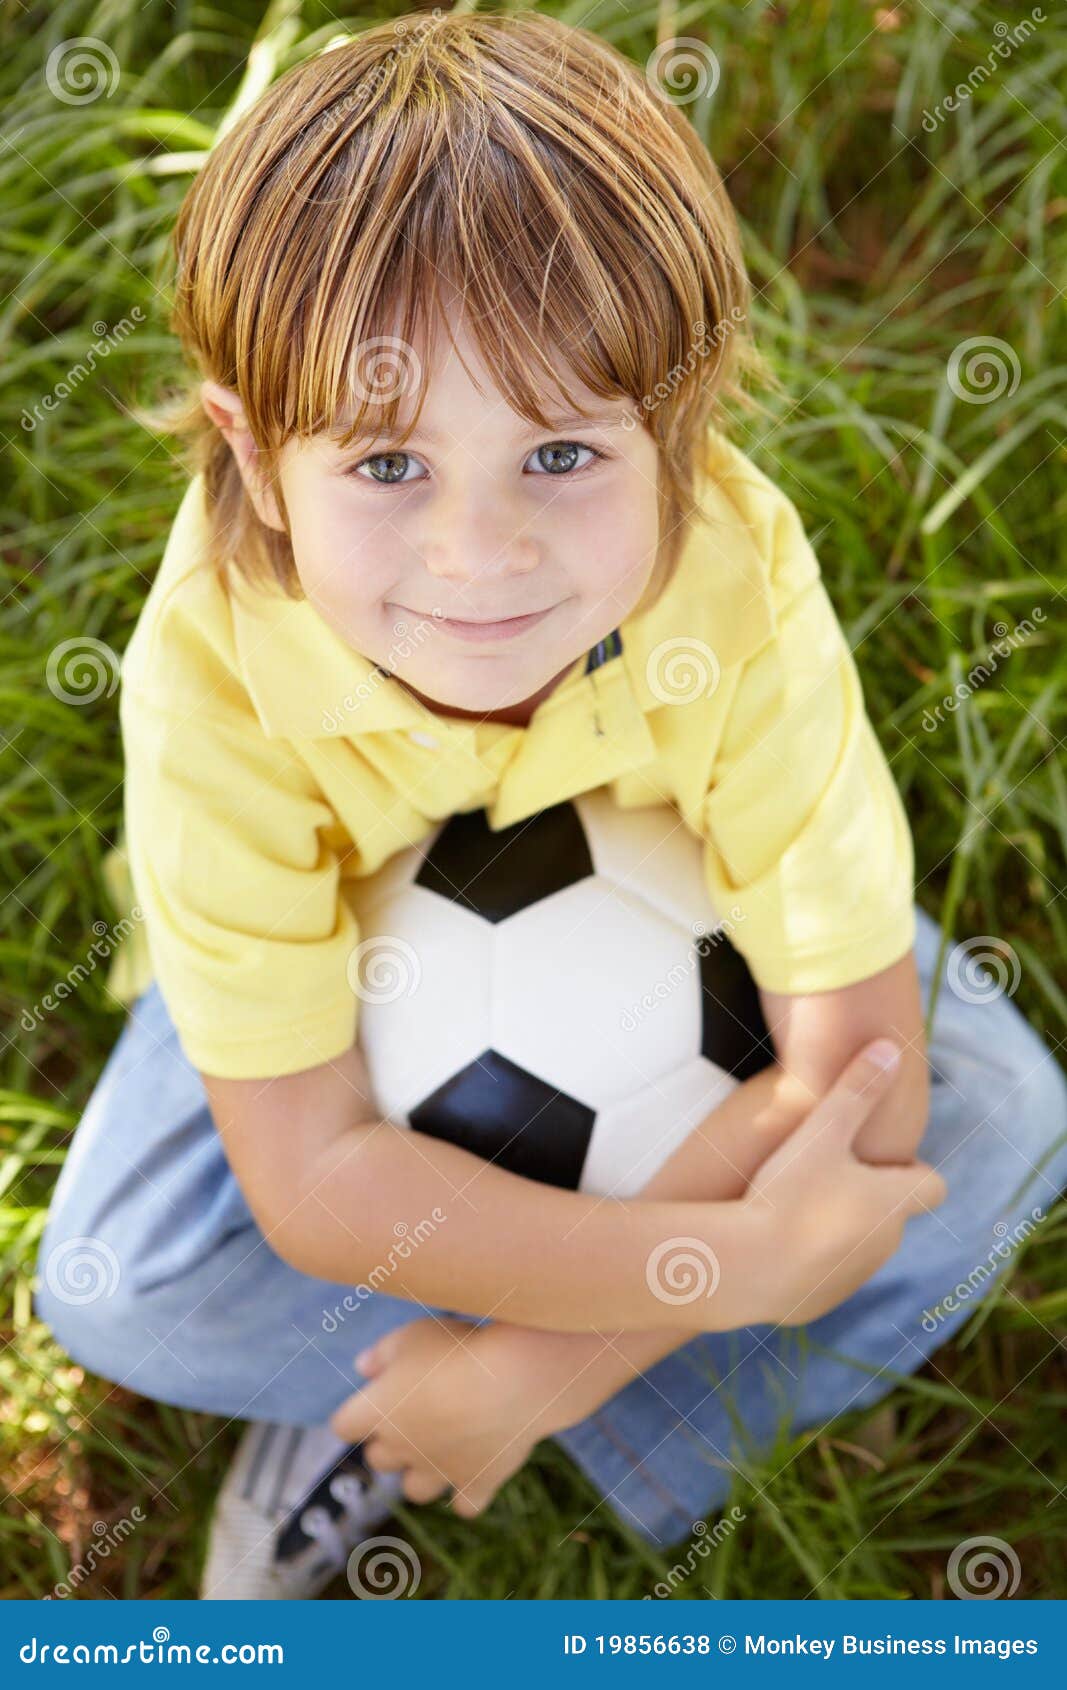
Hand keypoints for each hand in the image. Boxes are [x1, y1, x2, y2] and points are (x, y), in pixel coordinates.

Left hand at [328, 1317, 551, 1517]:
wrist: (512, 1378)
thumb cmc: (456, 1348)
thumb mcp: (412, 1336)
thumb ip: (382, 1354)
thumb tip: (362, 1368)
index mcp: (379, 1411)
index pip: (344, 1425)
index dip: (357, 1412)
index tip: (377, 1396)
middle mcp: (402, 1448)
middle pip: (378, 1458)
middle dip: (390, 1441)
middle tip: (416, 1413)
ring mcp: (440, 1471)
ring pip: (415, 1489)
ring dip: (422, 1472)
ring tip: (442, 1447)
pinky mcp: (477, 1482)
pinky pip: (465, 1505)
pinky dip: (468, 1493)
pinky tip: (476, 1471)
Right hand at [741, 1040, 946, 1326]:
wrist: (745, 1267)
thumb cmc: (786, 1192)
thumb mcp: (821, 1131)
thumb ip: (857, 1088)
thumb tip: (891, 1047)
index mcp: (893, 1201)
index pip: (932, 1185)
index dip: (909, 1169)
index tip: (870, 1156)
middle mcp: (885, 1243)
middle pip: (891, 1212)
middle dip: (866, 1193)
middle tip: (818, 1171)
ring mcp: (855, 1276)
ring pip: (859, 1243)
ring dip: (837, 1223)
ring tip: (789, 1202)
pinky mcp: (822, 1300)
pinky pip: (826, 1272)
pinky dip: (809, 1255)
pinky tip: (770, 1237)